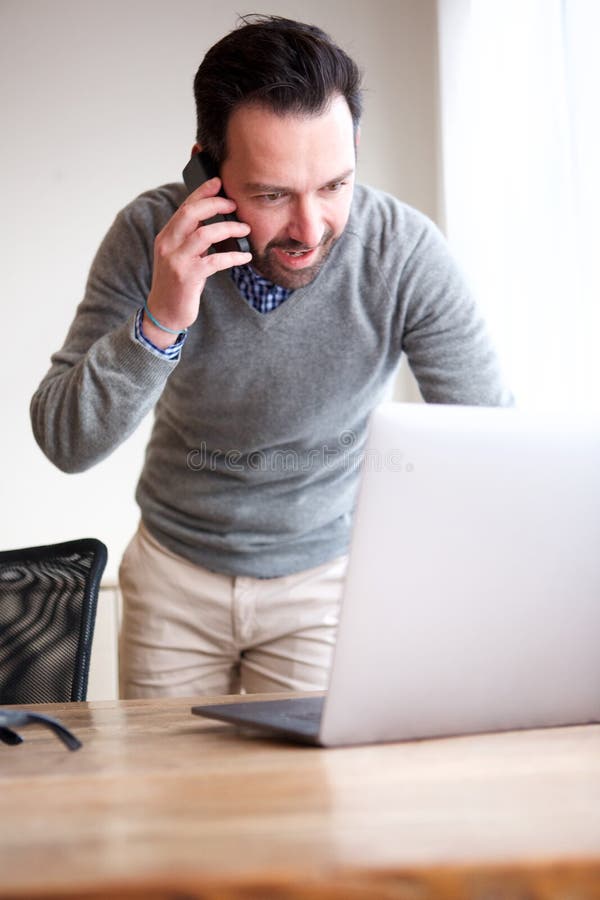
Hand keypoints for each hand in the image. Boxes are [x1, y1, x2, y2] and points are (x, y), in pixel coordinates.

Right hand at [143, 177, 251, 346]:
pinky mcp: (187, 277)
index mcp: (166, 237)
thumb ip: (191, 241)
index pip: (184, 207)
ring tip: (245, 229)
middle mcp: (168, 245)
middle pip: (191, 213)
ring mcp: (176, 261)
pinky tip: (245, 256)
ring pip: (204, 234)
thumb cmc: (177, 285)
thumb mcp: (179, 257)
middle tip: (235, 205)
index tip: (218, 182)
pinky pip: (215, 261)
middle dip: (215, 204)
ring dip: (229, 229)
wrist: (163, 314)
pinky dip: (233, 256)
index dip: (202, 192)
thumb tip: (217, 224)